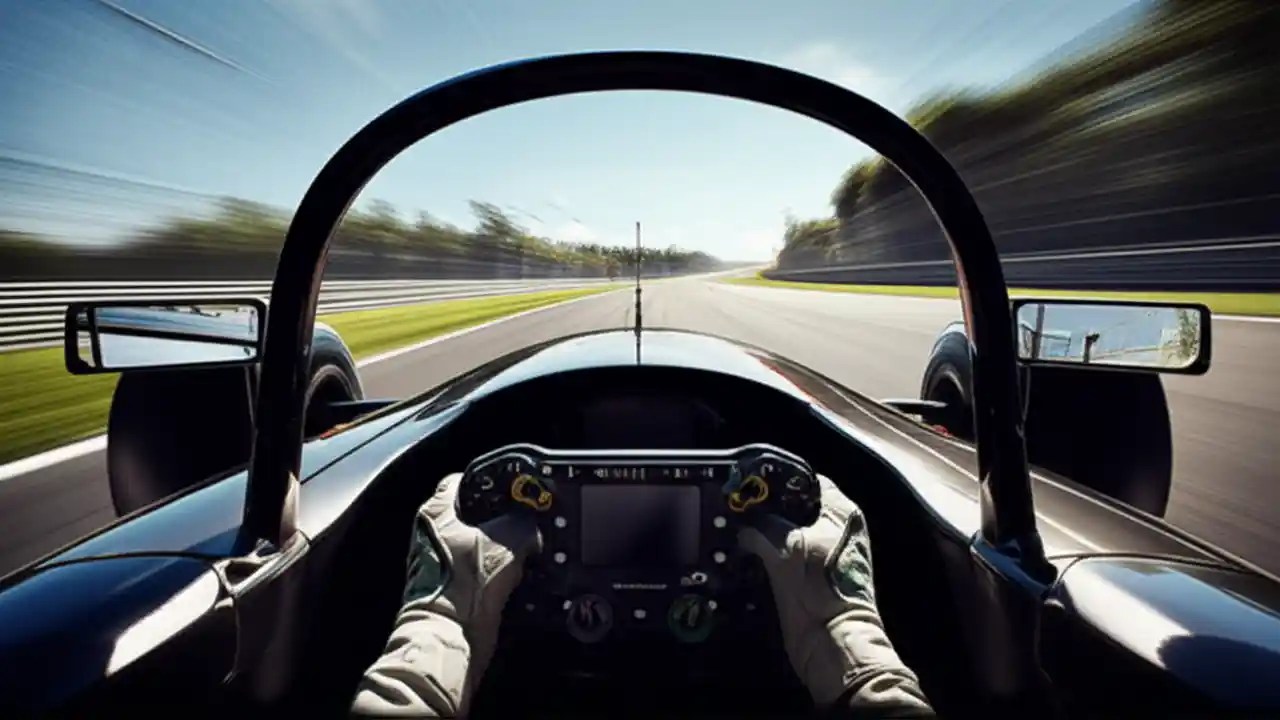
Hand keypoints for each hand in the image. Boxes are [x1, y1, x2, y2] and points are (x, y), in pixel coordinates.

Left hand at [351, 473, 540, 717]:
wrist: (449, 639)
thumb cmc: (465, 586)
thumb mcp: (507, 540)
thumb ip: (523, 523)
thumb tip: (531, 525)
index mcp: (436, 512)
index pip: (464, 480)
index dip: (493, 481)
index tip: (517, 488)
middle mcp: (432, 534)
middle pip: (475, 514)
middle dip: (504, 518)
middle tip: (530, 520)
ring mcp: (441, 563)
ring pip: (481, 544)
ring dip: (505, 548)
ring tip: (529, 549)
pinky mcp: (454, 588)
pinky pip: (483, 571)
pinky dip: (501, 571)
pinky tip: (521, 574)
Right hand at [738, 476, 932, 714]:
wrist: (831, 640)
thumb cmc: (818, 585)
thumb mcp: (787, 546)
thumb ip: (762, 527)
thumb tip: (742, 526)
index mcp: (841, 512)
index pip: (809, 480)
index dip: (779, 478)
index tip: (750, 481)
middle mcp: (835, 528)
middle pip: (795, 506)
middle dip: (766, 506)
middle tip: (736, 504)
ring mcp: (823, 553)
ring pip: (787, 530)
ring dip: (762, 530)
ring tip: (733, 524)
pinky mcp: (808, 575)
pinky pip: (783, 553)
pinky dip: (765, 551)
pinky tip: (742, 548)